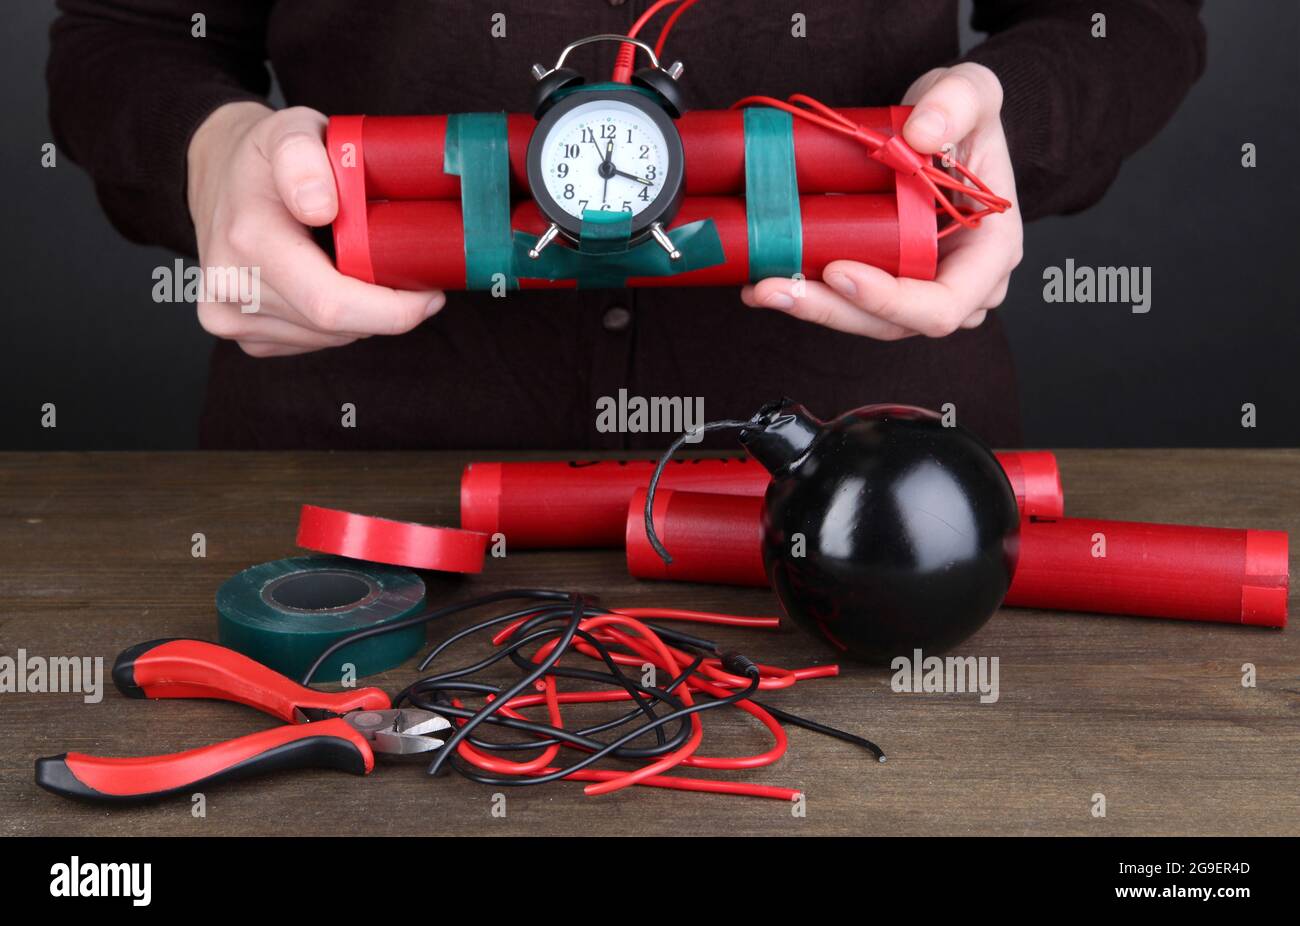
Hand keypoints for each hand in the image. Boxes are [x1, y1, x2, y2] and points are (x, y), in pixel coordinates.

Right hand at [186, 102, 444, 356]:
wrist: (214, 177)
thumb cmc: (263, 157)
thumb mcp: (289, 130)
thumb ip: (304, 156)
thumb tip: (319, 206)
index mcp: (247, 239)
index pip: (331, 304)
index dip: (392, 310)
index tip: (430, 293)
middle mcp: (230, 288)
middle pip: (338, 327)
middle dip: (385, 310)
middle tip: (408, 277)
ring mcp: (230, 317)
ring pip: (331, 338)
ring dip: (361, 313)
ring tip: (357, 266)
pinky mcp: (241, 335)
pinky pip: (313, 342)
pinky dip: (337, 321)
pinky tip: (330, 282)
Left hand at [741, 62, 1022, 339]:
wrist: (939, 125)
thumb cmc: (964, 117)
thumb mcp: (972, 90)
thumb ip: (958, 101)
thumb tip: (923, 135)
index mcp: (991, 254)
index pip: (945, 303)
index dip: (892, 300)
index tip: (839, 271)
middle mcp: (960, 286)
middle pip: (895, 324)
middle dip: (833, 310)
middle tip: (776, 288)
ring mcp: (920, 291)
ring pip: (864, 320)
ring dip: (811, 307)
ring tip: (761, 288)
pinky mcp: (885, 284)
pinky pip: (848, 302)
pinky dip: (809, 293)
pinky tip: (766, 281)